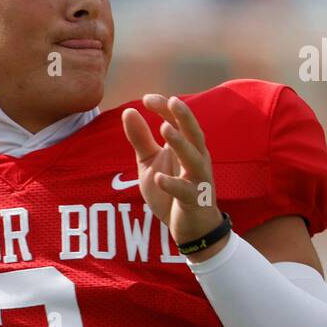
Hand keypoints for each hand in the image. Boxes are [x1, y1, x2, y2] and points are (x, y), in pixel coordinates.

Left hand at [121, 94, 224, 257]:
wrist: (192, 228)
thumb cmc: (171, 192)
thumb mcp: (150, 163)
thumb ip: (140, 139)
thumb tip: (128, 111)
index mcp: (186, 148)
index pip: (178, 122)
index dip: (165, 109)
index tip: (147, 98)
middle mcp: (196, 159)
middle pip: (194, 134)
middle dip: (184, 117)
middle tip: (172, 101)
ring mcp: (197, 180)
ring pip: (193, 158)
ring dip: (180, 144)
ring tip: (164, 129)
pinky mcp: (194, 200)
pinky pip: (184, 191)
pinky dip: (172, 184)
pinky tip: (160, 178)